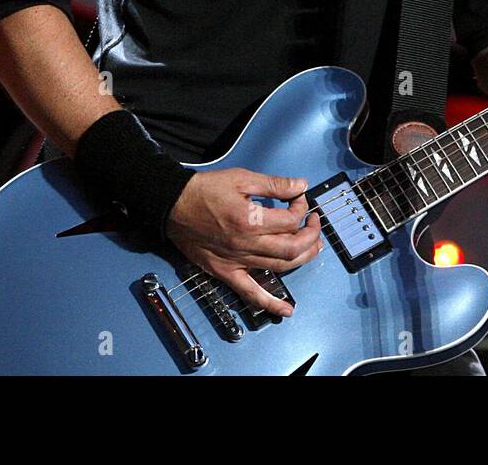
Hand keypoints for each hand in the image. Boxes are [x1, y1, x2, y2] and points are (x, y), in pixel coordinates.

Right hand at [163, 169, 320, 316]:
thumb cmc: (205, 190)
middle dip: (311, 235)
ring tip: (314, 248)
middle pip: (292, 247)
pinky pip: (250, 293)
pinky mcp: (226, 272)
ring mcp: (237, 262)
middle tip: (314, 223)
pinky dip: (270, 303)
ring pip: (280, 268)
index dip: (302, 208)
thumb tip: (301, 185)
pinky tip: (287, 310)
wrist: (173, 206)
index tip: (299, 198)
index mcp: (250, 220)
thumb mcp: (242, 178)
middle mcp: (246, 245)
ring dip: (303, 259)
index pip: (290, 220)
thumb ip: (274, 184)